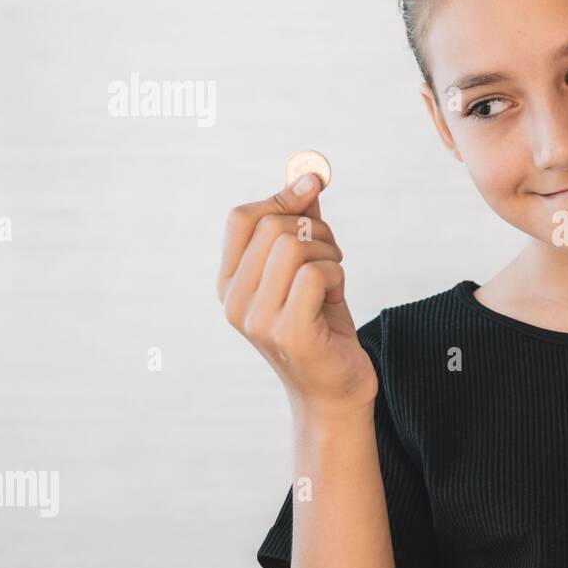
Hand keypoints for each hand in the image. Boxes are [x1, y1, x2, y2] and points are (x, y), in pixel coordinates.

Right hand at [217, 171, 377, 417]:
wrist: (335, 390)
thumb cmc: (322, 326)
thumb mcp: (310, 268)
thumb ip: (302, 224)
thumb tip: (308, 176)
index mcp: (230, 283)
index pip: (241, 217)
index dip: (281, 196)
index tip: (314, 188)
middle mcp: (235, 302)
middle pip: (274, 226)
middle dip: (317, 230)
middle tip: (332, 258)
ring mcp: (258, 320)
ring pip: (295, 247)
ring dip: (330, 255)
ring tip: (333, 283)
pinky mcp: (289, 332)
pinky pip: (316, 274)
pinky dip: (337, 277)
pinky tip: (335, 301)